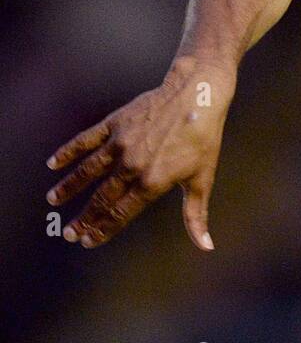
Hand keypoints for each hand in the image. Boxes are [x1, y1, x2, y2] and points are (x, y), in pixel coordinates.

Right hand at [45, 58, 235, 250]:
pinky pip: (85, 140)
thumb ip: (196, 215)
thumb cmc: (203, 140)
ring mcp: (120, 143)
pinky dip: (68, 152)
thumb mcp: (202, 179)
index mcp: (152, 182)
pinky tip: (53, 163)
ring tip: (54, 201)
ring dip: (69, 187)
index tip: (88, 242)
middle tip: (68, 234)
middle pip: (101, 198)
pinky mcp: (115, 123)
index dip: (103, 230)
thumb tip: (206, 246)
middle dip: (84, 218)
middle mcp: (132, 165)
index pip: (121, 213)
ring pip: (87, 171)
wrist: (196, 96)